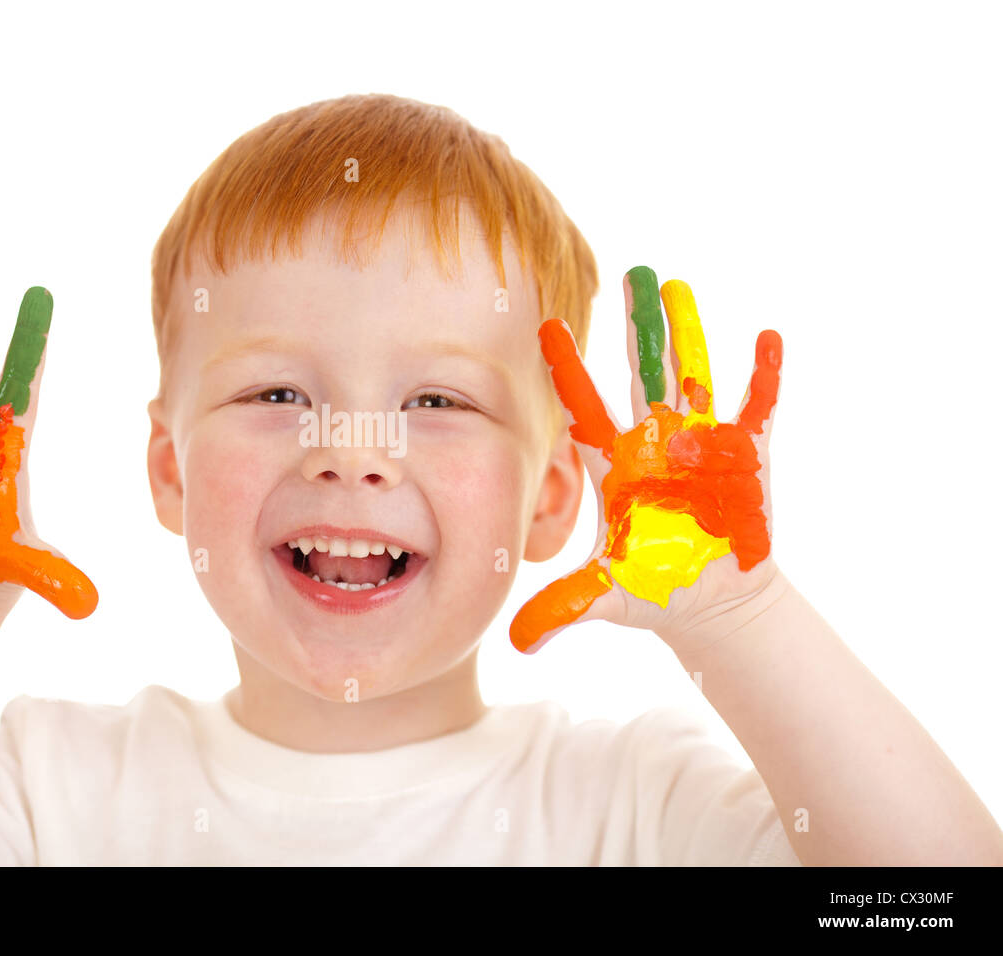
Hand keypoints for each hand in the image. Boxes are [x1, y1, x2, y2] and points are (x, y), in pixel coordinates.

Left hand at [510, 265, 781, 654]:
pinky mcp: (745, 458)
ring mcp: (701, 445)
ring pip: (691, 377)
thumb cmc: (657, 590)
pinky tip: (766, 337)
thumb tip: (515, 644)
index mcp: (617, 466)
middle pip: (640, 375)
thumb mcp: (607, 596)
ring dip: (689, 335)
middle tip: (631, 273)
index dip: (567, 370)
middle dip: (636, 328)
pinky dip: (763, 375)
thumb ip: (563, 608)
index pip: (584, 409)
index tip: (545, 325)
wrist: (714, 602)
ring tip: (678, 286)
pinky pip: (756, 408)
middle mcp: (655, 444)